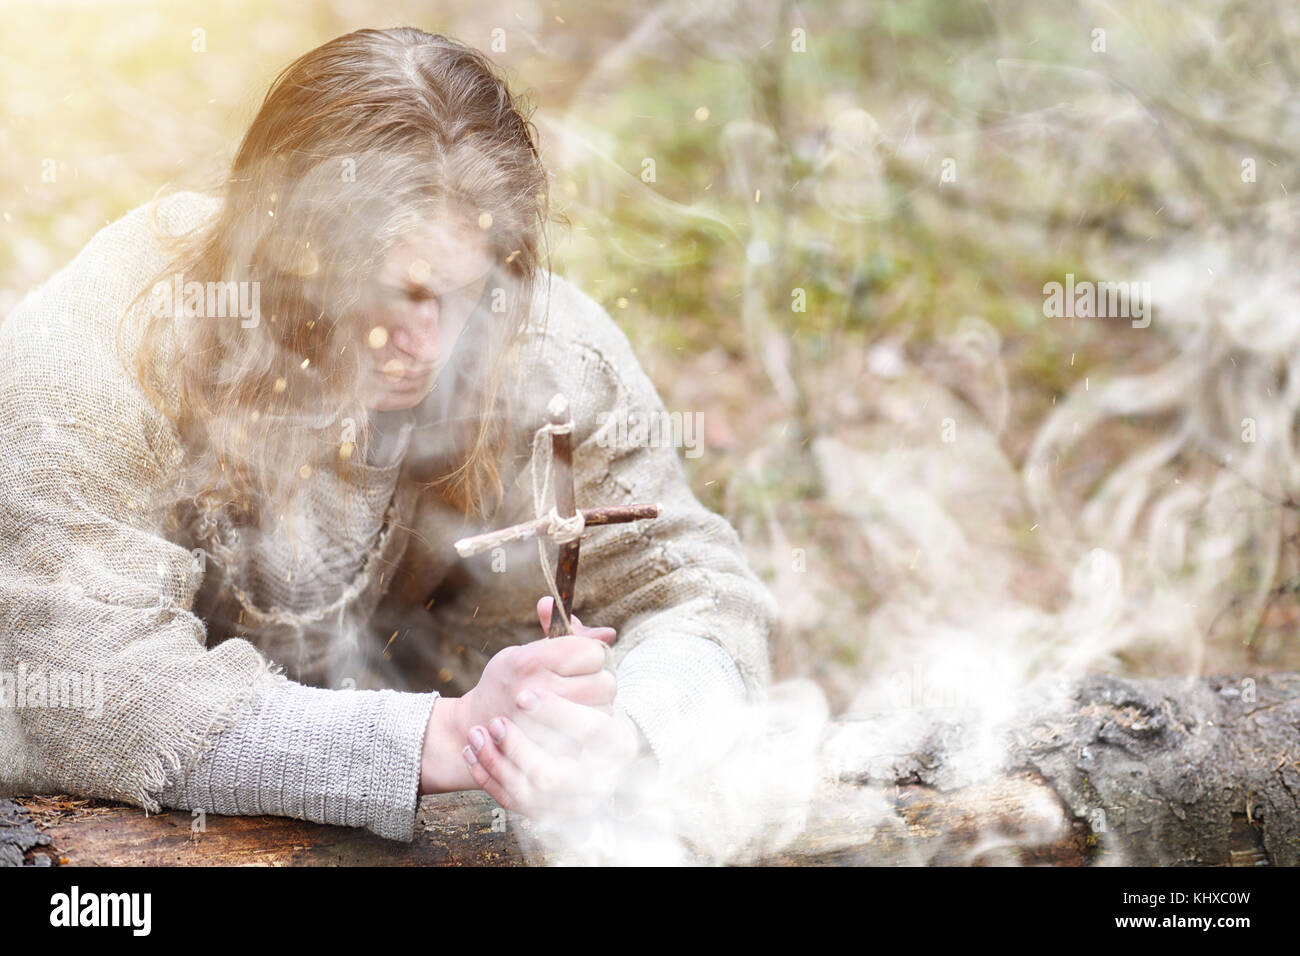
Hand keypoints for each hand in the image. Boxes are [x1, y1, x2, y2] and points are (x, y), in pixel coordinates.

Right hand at [460, 598, 646, 819]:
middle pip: (605, 682)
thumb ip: (566, 634)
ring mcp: (546, 728)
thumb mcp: (527, 650)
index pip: (592, 652)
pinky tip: (575, 723)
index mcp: (530, 662)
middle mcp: (537, 694)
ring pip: (606, 709)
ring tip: (575, 702)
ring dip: (598, 704)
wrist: (478, 725)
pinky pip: (596, 735)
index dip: (588, 652)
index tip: (576, 659)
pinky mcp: (555, 753)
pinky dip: (591, 727)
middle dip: (597, 680)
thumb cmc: (510, 681)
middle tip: (578, 683)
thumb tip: (609, 633)